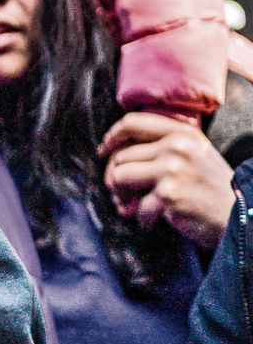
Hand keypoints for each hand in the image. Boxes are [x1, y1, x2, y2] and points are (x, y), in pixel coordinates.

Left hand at [101, 111, 235, 250]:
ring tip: (136, 207)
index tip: (104, 151)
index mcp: (182, 133)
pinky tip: (155, 221)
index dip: (112, 137)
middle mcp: (177, 146)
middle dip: (115, 180)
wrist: (242, 216)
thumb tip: (111, 154)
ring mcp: (173, 169)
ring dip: (123, 197)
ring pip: (119, 176)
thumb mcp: (194, 155)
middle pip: (120, 156)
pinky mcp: (169, 194)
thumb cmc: (211, 189)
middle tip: (124, 196)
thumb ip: (162, 147)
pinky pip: (135, 206)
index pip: (132, 123)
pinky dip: (142, 218)